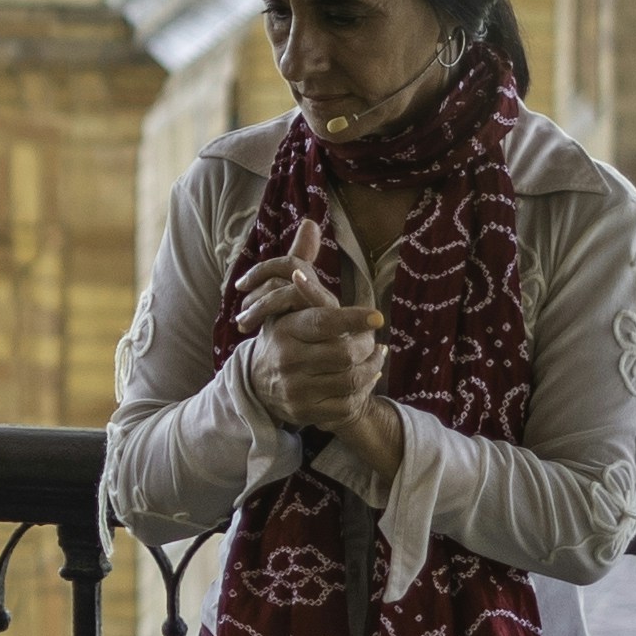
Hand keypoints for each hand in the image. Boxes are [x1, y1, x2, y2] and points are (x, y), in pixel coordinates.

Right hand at [233, 252, 385, 436]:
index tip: (377, 317)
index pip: (324, 323)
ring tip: (377, 356)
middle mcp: (287, 361)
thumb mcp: (288, 302)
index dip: (353, 319)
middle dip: (367, 346)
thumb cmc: (284, 334)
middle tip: (375, 339)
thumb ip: (302, 262)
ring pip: (351, 380)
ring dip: (372, 368)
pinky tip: (366, 378)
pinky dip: (364, 391)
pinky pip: (348, 404)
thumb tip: (310, 221)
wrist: (258, 384)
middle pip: (344, 353)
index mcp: (285, 331)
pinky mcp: (306, 413)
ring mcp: (296, 390)